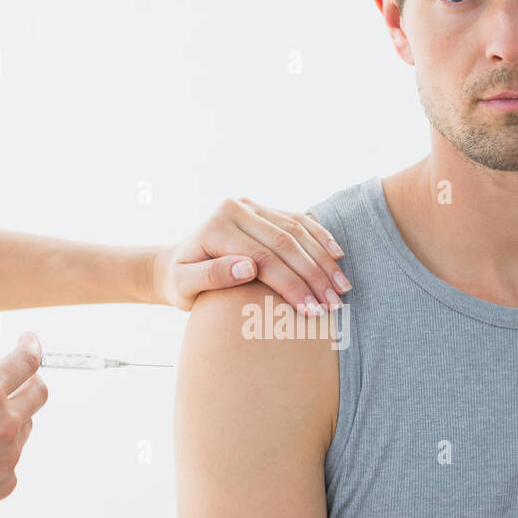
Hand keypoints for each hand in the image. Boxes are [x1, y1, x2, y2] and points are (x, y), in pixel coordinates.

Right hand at [0, 330, 47, 517]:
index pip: (25, 361)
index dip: (31, 346)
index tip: (30, 341)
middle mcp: (6, 423)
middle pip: (39, 393)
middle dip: (33, 381)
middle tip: (24, 379)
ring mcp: (10, 455)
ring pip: (26, 428)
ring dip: (16, 419)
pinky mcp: (7, 482)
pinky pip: (12, 461)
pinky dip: (1, 453)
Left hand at [152, 196, 350, 312]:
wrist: (174, 264)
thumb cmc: (179, 282)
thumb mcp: (184, 285)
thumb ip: (211, 276)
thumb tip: (248, 267)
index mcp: (218, 226)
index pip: (264, 257)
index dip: (291, 285)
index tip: (312, 311)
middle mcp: (236, 208)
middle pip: (285, 243)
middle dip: (314, 276)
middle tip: (334, 305)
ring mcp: (251, 206)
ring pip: (297, 231)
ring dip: (323, 260)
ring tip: (342, 288)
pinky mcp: (263, 209)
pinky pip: (298, 220)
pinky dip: (320, 237)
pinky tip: (338, 256)